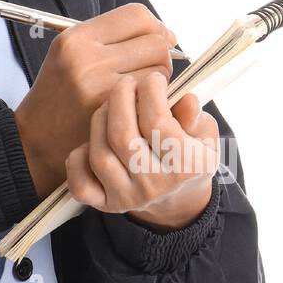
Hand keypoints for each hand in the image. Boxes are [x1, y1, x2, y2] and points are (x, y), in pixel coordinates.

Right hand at [12, 3, 177, 198]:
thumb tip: (166, 35)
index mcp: (76, 37)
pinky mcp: (109, 111)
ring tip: (138, 90)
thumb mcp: (72, 53)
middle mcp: (85, 57)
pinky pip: (152, 96)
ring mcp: (98, 85)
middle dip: (161, 55)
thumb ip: (112, 38)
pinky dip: (152, 101)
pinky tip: (136, 106)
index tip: (159, 40)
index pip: (137, 15)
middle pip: (155, 41)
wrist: (35, 138)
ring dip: (158, 80)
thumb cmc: (60, 94)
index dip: (156, 26)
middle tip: (149, 70)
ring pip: (159, 69)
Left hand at [64, 70, 219, 229]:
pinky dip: (78, 161)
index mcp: (187, 166)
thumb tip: (186, 99)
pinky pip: (81, 185)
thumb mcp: (204, 136)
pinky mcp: (107, 204)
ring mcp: (128, 197)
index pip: (157, 122)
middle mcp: (155, 185)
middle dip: (120, 98)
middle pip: (122, 135)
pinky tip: (90, 142)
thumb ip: (195, 117)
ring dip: (100, 120)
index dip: (151, 91)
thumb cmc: (187, 156)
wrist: (176, 199)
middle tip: (126, 83)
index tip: (153, 79)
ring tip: (111, 106)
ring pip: (100, 154)